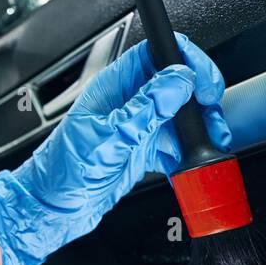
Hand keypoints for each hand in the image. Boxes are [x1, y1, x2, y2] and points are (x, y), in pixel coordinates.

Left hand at [0, 33, 230, 264]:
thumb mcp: (108, 138)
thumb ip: (146, 109)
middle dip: (201, 98)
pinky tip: (187, 166)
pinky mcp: (140, 151)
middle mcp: (126, 103)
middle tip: (213, 116)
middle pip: (175, 84)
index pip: (156, 55)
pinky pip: (172, 146)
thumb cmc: (62, 172)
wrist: (51, 210)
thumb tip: (178, 80)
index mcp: (113, 88)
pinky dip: (186, 155)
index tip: (203, 83)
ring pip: (179, 116)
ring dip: (199, 129)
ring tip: (210, 144)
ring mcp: (134, 127)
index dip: (185, 60)